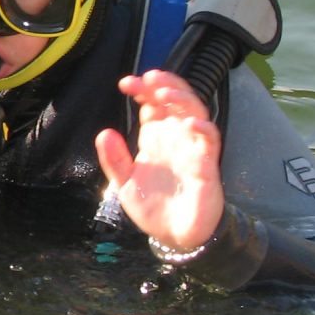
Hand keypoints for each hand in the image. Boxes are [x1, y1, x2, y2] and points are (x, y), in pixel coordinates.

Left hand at [94, 69, 224, 252]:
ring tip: (165, 93)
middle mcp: (174, 138)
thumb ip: (114, 159)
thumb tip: (104, 133)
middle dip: (164, 84)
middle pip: (175, 100)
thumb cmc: (152, 207)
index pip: (152, 104)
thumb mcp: (125, 183)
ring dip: (183, 98)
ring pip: (195, 111)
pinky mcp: (206, 165)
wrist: (174, 236)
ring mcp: (192, 148)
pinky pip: (210, 141)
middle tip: (148, 78)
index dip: (143, 89)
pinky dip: (203, 129)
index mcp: (155, 138)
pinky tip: (190, 123)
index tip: (126, 84)